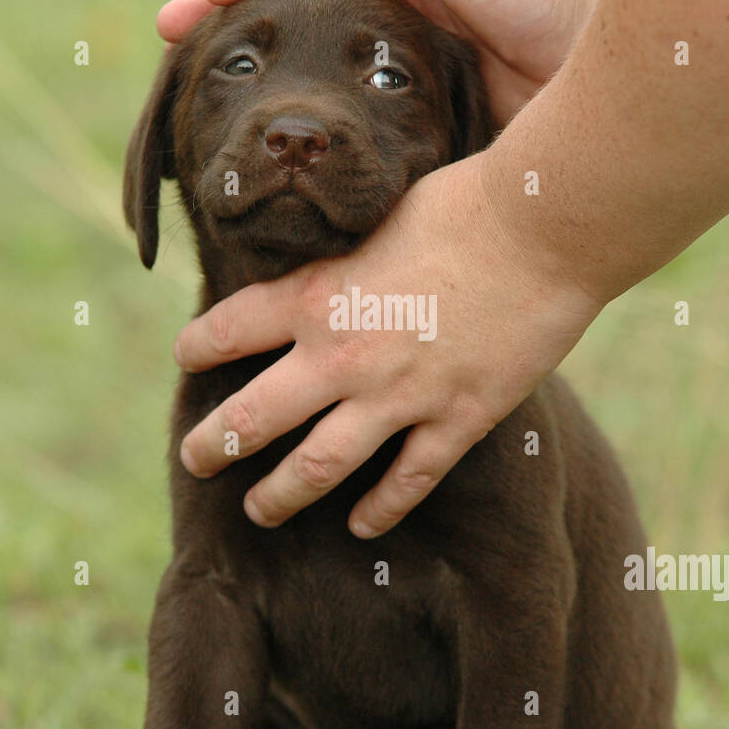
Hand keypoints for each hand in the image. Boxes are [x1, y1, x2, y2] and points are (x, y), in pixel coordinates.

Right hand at [157, 0, 614, 125]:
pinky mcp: (416, 91)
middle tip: (174, 48)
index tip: (193, 6)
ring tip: (211, 93)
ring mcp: (402, 39)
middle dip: (236, 15)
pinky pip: (351, 95)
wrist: (598, 59)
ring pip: (317, 45)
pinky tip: (283, 125)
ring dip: (268, 62)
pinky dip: (313, 105)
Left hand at [174, 155, 601, 537]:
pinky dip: (380, 509)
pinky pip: (408, 481)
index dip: (195, 348)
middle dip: (212, 447)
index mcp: (316, 294)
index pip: (226, 331)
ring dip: (278, 496)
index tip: (185, 359)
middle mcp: (343, 353)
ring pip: (317, 467)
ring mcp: (400, 394)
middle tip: (193, 462)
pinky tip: (361, 525)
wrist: (543, 226)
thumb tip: (322, 272)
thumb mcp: (377, 217)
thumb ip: (341, 258)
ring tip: (259, 511)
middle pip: (251, 420)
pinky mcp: (457, 417)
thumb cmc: (465, 202)